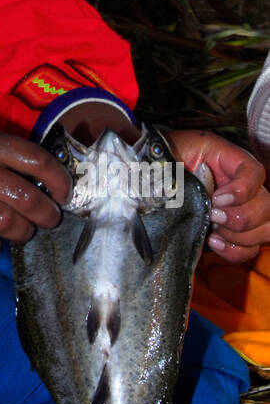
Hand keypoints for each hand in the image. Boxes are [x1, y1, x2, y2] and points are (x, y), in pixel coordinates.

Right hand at [0, 110, 70, 265]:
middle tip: (49, 216)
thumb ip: (2, 148)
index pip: (34, 161)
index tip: (64, 192)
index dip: (58, 180)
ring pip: (7, 226)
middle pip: (25, 198)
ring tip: (23, 229)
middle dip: (47, 213)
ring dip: (24, 232)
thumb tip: (43, 176)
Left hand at [165, 128, 269, 262]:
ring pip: (265, 229)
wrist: (145, 184)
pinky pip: (249, 250)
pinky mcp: (230, 235)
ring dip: (240, 234)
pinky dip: (235, 250)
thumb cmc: (159, 166)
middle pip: (266, 206)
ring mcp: (239, 212)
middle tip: (213, 216)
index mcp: (229, 163)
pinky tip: (214, 241)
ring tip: (214, 228)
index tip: (217, 198)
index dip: (243, 189)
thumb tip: (203, 196)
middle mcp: (241, 188)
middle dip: (240, 217)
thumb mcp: (173, 154)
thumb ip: (188, 168)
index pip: (255, 172)